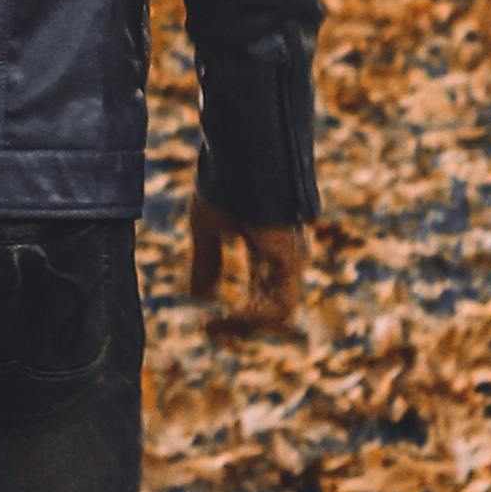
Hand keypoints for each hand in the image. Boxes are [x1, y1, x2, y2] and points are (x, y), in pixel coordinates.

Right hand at [189, 170, 309, 334]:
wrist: (240, 158)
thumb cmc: (225, 183)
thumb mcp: (207, 228)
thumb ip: (206, 263)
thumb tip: (200, 298)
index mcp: (266, 247)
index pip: (257, 292)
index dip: (234, 315)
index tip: (206, 325)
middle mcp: (283, 256)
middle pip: (268, 307)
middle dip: (239, 326)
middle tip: (209, 333)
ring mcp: (290, 259)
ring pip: (278, 312)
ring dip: (246, 326)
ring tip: (218, 326)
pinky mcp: (290, 259)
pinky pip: (279, 305)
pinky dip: (254, 317)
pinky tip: (232, 315)